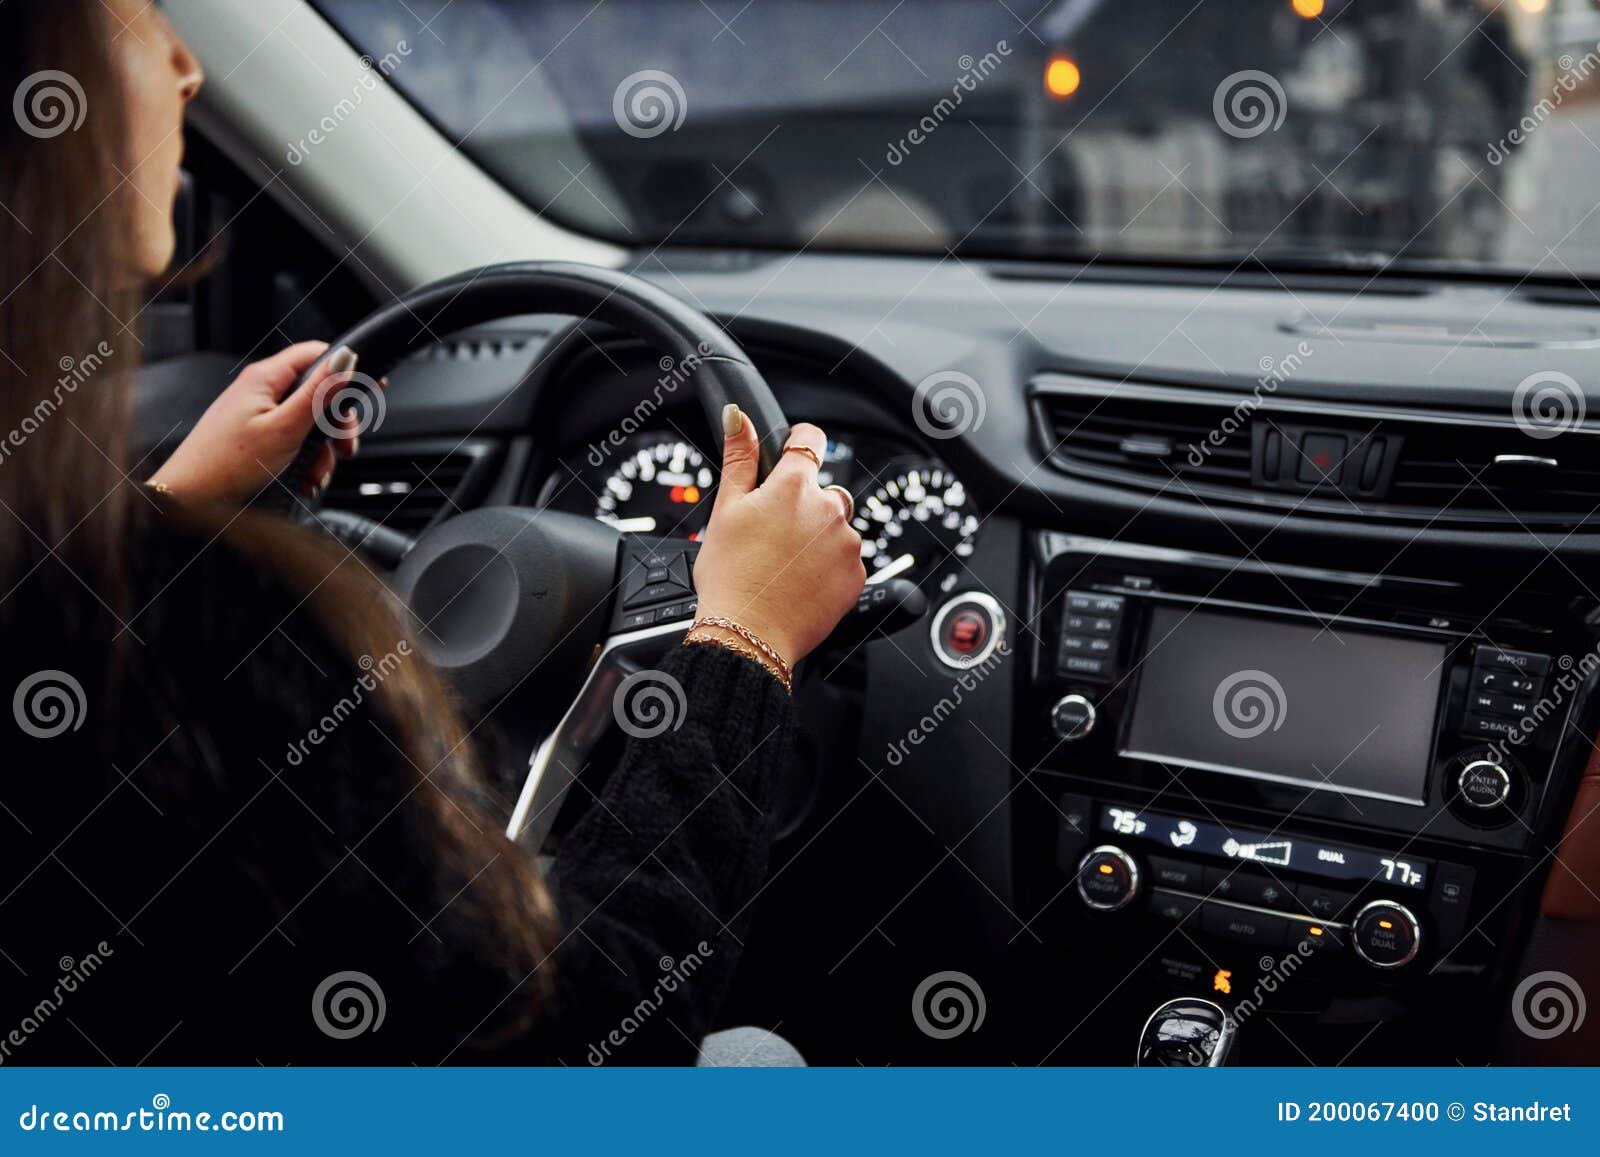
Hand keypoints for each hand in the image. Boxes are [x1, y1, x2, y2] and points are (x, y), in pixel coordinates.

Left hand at [149, 342, 375, 504]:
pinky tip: (303, 480)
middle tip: (344, 448)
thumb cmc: (225, 465)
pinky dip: (304, 462)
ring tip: (315, 474)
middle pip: (318, 393)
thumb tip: (347, 358)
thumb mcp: (284, 428)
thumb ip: (318, 393)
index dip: (346, 371)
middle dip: (337, 424)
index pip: (316, 354)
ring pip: (308, 423)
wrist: (188, 501)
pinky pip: (293, 442)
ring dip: (322, 451)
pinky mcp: (255, 438)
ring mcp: (257, 415)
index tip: (370, 392)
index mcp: (265, 378)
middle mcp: (261, 392)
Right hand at [692, 408, 865, 665]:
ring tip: (785, 564)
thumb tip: (737, 415)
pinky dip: (829, 567)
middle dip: (804, 505)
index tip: (792, 454)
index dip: (799, 444)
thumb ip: (738, 457)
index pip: (810, 441)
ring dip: (818, 538)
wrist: (748, 635)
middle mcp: (829, 509)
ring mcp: (847, 544)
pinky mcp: (857, 576)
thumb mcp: (725, 509)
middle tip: (773, 535)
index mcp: (794, 487)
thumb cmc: (730, 576)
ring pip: (836, 528)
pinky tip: (801, 582)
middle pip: (824, 491)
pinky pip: (847, 560)